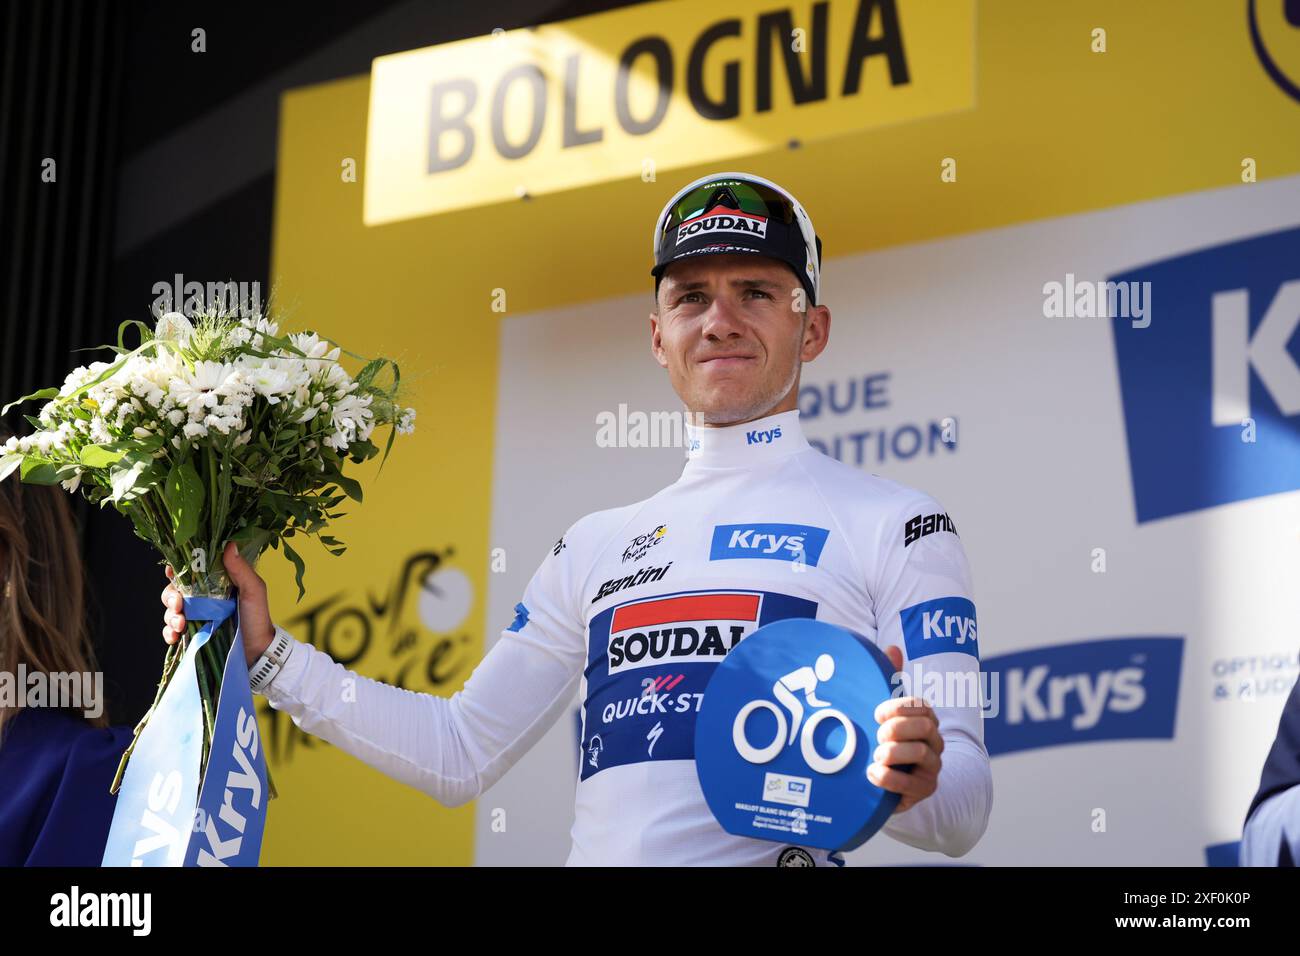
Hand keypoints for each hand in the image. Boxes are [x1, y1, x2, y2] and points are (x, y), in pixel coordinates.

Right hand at [160, 541, 275, 666]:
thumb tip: (229, 544)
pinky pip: (171, 631)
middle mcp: (202, 598)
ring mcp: (196, 617)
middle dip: (170, 597)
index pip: (190, 571)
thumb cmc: (258, 617)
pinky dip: (168, 633)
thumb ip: (241, 570)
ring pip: (170, 611)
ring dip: (170, 616)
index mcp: (215, 583)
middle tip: (178, 605)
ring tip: (180, 625)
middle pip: (174, 591)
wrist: (258, 651)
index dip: (177, 570)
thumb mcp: (253, 591)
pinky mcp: (192, 634)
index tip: (172, 572)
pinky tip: (174, 637)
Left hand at [867, 645, 942, 813]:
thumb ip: (889, 680)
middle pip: (925, 726)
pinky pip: (912, 784)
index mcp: (925, 719)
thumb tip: (892, 648)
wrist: (888, 780)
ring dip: (894, 752)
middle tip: (878, 734)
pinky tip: (872, 773)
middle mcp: (934, 742)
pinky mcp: (923, 789)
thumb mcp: (885, 711)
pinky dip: (889, 778)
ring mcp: (931, 767)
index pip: (921, 706)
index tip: (876, 713)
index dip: (899, 707)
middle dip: (898, 728)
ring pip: (922, 753)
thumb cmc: (887, 739)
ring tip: (876, 755)